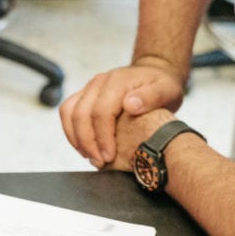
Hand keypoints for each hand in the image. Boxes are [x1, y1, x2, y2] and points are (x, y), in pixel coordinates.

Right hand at [59, 61, 184, 167]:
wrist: (153, 72)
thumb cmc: (161, 85)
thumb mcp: (167, 90)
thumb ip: (152, 96)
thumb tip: (131, 105)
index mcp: (118, 81)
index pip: (101, 111)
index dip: (102, 137)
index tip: (109, 157)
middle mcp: (99, 82)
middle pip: (80, 113)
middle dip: (87, 142)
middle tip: (99, 162)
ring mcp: (89, 87)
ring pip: (68, 112)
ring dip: (76, 138)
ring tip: (90, 157)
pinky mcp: (84, 94)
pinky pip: (67, 111)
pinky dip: (71, 131)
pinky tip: (84, 147)